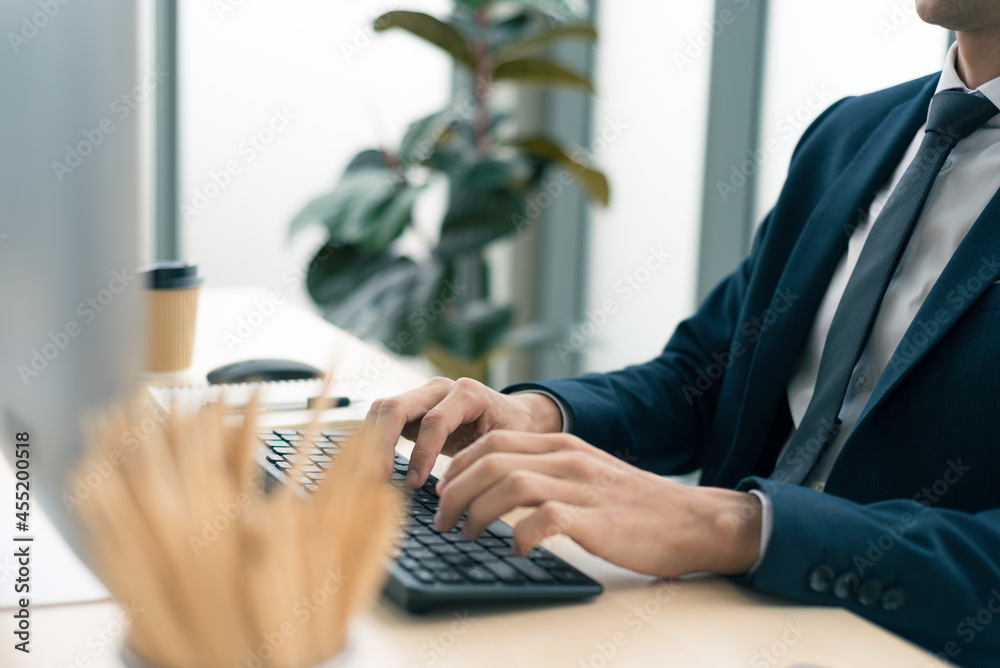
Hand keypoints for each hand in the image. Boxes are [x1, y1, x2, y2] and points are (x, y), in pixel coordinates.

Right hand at [361, 377, 563, 487]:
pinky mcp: (411, 408)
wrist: (513, 414)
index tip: (415, 485)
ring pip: (381, 409)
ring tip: (369, 476)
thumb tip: (444, 492)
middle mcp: (439, 388)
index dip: (421, 454)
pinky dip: (373, 441)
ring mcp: (421, 395)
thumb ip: (476, 461)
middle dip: (380, 444)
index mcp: (467, 393)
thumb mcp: (504, 445)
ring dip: (371, 442)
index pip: (433, 421)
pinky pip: (382, 419)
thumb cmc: (513, 431)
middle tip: (376, 479)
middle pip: (395, 407)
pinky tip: (372, 467)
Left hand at [434, 431, 762, 577]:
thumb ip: (547, 473)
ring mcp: (583, 487)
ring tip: (466, 535)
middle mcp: (568, 458)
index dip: (457, 466)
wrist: (694, 520)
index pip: (492, 442)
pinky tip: (517, 551)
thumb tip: (497, 489)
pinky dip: (521, 536)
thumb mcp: (586, 474)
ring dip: (477, 512)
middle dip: (454, 490)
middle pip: (491, 459)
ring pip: (509, 484)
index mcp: (562, 444)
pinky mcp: (597, 520)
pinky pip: (545, 520)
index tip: (442, 492)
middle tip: (440, 520)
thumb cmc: (636, 505)